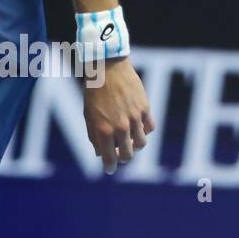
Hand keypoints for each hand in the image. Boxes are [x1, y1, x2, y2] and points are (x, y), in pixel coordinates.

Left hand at [83, 57, 154, 174]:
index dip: (109, 167)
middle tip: (118, 155)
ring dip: (135, 146)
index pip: (110, 159)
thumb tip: (100, 153)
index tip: (109, 169)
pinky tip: (137, 127)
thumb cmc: (94, 91)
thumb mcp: (88, 115)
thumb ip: (94, 135)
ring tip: (128, 141)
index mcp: (103, 130)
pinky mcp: (145, 109)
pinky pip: (150, 128)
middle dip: (122, 158)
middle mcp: (121, 127)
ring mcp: (135, 118)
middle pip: (128, 155)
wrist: (106, 67)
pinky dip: (144, 131)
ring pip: (141, 144)